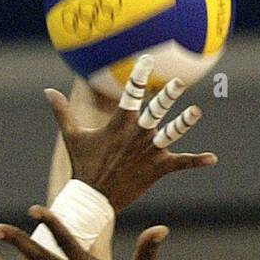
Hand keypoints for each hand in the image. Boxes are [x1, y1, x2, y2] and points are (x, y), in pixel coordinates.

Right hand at [47, 56, 215, 212]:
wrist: (93, 200)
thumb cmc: (83, 167)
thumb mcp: (72, 137)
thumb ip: (63, 112)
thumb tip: (47, 92)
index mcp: (120, 124)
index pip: (131, 94)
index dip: (140, 75)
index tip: (147, 58)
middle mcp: (137, 135)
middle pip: (156, 110)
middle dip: (168, 95)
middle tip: (179, 81)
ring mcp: (149, 152)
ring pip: (171, 133)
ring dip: (184, 123)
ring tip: (196, 112)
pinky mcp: (158, 169)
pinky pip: (180, 163)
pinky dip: (197, 161)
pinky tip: (212, 159)